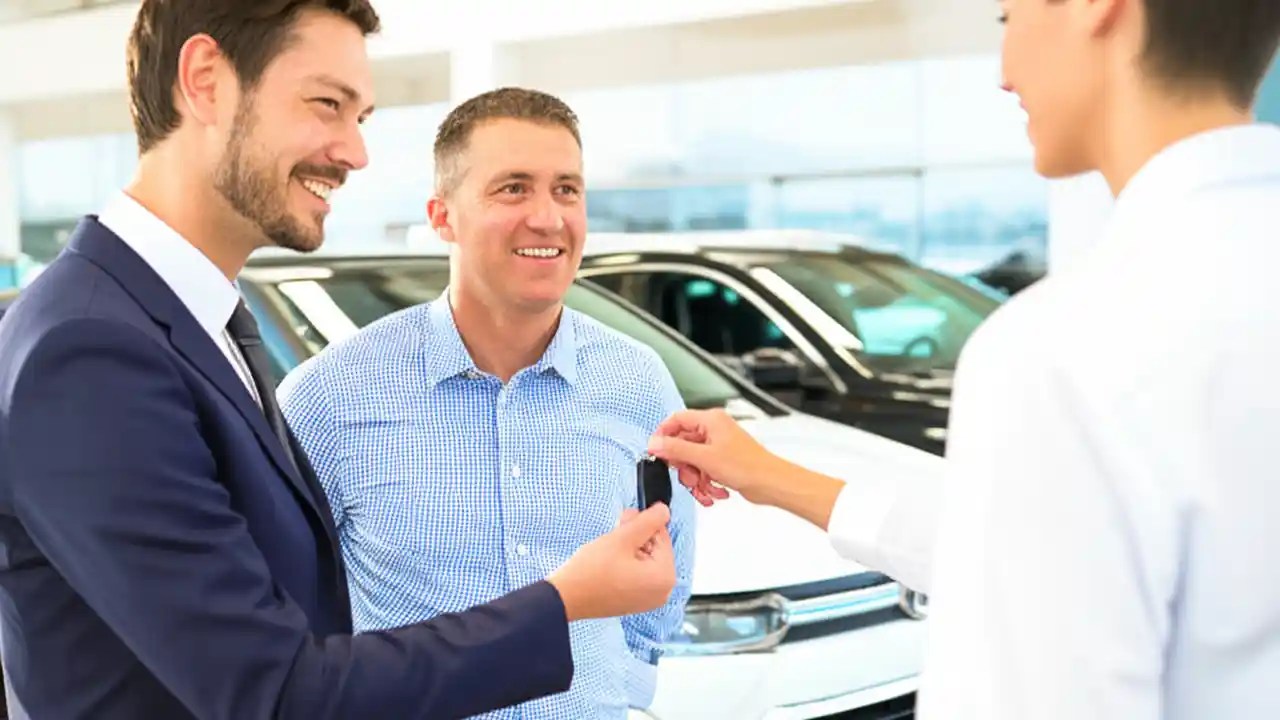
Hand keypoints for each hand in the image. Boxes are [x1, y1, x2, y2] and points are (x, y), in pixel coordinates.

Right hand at [547, 504, 674, 621]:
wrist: (567, 598)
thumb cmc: (592, 571)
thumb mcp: (623, 538)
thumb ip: (648, 521)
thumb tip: (665, 511)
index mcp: (665, 577)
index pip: (661, 535)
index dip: (641, 524)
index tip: (623, 522)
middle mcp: (662, 591)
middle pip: (654, 548)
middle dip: (635, 536)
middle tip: (614, 533)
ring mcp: (649, 599)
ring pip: (645, 559)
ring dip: (629, 548)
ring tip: (608, 549)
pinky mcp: (636, 601)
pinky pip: (638, 573)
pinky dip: (626, 563)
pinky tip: (609, 562)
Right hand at [646, 408, 780, 505]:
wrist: (769, 483)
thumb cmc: (747, 466)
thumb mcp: (704, 458)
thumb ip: (676, 449)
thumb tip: (655, 443)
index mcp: (710, 420)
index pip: (676, 420)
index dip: (664, 435)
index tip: (658, 452)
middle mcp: (713, 430)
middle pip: (682, 444)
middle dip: (684, 466)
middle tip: (689, 476)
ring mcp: (717, 446)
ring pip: (692, 461)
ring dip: (695, 479)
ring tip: (705, 488)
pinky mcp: (722, 461)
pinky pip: (702, 471)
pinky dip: (705, 483)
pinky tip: (715, 492)